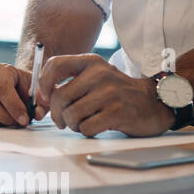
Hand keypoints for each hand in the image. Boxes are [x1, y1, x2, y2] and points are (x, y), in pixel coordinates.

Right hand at [0, 62, 37, 126]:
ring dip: (1, 122)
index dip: (14, 106)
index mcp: (1, 71)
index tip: (25, 119)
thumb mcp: (38, 90)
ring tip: (14, 120)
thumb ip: (41, 100)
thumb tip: (37, 113)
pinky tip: (4, 120)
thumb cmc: (27, 88)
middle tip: (21, 123)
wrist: (18, 88)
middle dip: (6, 117)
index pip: (2, 88)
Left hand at [36, 53, 173, 136]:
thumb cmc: (117, 93)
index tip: (46, 99)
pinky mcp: (118, 112)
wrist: (154, 103)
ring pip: (71, 114)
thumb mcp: (95, 77)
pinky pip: (86, 128)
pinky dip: (86, 132)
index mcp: (91, 62)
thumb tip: (40, 97)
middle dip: (56, 114)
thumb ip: (70, 82)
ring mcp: (110, 93)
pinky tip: (95, 127)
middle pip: (59, 96)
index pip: (55, 65)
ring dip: (72, 125)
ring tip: (81, 123)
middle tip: (62, 121)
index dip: (44, 84)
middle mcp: (99, 74)